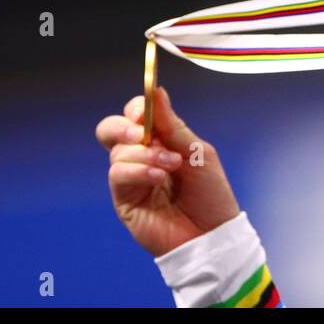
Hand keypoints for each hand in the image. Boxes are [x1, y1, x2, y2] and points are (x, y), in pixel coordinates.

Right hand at [95, 84, 241, 256]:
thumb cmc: (210, 193)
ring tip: (170, 165)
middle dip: (122, 126)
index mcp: (160, 141)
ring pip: (117, 153)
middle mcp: (140, 157)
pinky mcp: (124, 200)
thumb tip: (156, 91)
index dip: (136, 108)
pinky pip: (118, 175)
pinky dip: (138, 170)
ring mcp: (131, 179)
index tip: (145, 110)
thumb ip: (173, 125)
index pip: (135, 115)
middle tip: (140, 131)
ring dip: (145, 154)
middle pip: (110, 130)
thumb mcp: (197, 152)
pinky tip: (158, 177)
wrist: (213, 233)